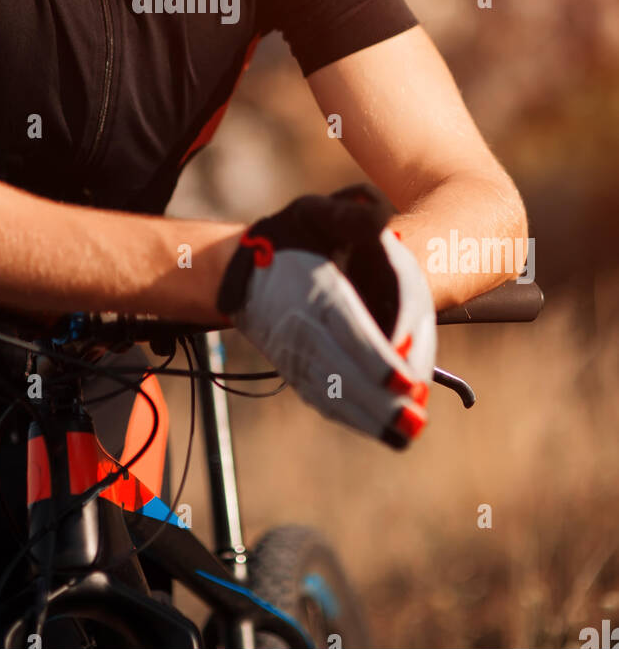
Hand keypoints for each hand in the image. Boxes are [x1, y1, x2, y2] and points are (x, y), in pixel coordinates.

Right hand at [216, 185, 436, 448]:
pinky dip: (350, 418)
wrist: (235, 269)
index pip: (346, 327)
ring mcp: (296, 352)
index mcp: (313, 289)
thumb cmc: (289, 237)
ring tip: (404, 435)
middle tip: (413, 420)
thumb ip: (349, 217)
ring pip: (334, 391)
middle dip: (379, 398)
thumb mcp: (314, 213)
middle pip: (343, 368)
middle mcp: (301, 325)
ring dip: (369, 416)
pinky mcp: (295, 369)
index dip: (374, 356)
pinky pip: (322, 398)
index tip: (402, 381)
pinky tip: (381, 432)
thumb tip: (379, 221)